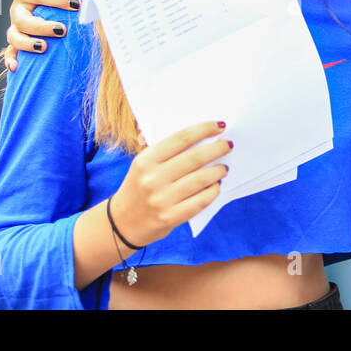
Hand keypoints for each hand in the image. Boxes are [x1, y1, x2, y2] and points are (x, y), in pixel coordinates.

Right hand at [3, 0, 76, 71]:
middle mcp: (17, 9)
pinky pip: (10, 52)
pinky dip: (10, 59)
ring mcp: (16, 26)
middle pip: (23, 20)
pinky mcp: (18, 39)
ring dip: (27, 44)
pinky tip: (16, 67)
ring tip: (44, 47)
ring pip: (14, 37)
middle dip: (41, 26)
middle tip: (62, 30)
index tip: (76, 4)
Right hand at [109, 120, 234, 248]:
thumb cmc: (138, 188)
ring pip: (200, 179)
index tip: (219, 126)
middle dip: (216, 149)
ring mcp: (161, 199)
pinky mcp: (170, 217)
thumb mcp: (142, 165)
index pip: (181, 138)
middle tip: (228, 145)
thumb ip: (165, 151)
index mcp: (145, 160)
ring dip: (218, 171)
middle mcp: (152, 179)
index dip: (204, 130)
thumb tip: (201, 136)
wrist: (122, 224)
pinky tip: (216, 185)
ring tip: (224, 167)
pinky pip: (200, 201)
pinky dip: (213, 191)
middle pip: (194, 158)